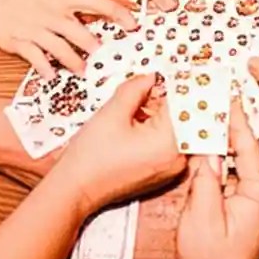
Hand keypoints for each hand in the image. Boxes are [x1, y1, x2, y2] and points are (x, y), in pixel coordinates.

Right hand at [0, 0, 136, 78]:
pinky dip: (47, 70)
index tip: (133, 23)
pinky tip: (50, 75)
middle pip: (85, 35)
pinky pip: (38, 62)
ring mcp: (33, 29)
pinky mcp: (15, 42)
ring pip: (65, 53)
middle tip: (108, 56)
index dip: (120, 14)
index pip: (98, 3)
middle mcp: (50, 12)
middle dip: (99, 48)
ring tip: (83, 70)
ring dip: (77, 64)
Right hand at [50, 74, 185, 213]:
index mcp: (170, 144)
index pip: (183, 104)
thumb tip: (150, 77)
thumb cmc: (91, 157)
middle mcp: (178, 158)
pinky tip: (135, 120)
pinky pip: (167, 142)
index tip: (167, 70)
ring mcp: (171, 168)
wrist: (76, 189)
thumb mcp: (112, 113)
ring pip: (174, 128)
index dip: (173, 83)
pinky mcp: (161, 172)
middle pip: (181, 116)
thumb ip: (135, 89)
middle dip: (164, 97)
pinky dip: (155, 128)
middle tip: (146, 83)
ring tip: (134, 104)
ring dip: (158, 113)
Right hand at [177, 105, 258, 258]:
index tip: (228, 103)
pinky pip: (246, 171)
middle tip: (223, 103)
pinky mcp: (255, 203)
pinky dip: (234, 156)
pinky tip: (221, 146)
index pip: (250, 149)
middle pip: (254, 150)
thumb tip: (207, 152)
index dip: (238, 125)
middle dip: (238, 126)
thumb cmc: (212, 258)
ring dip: (235, 140)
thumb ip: (206, 182)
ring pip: (250, 159)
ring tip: (221, 117)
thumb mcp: (203, 216)